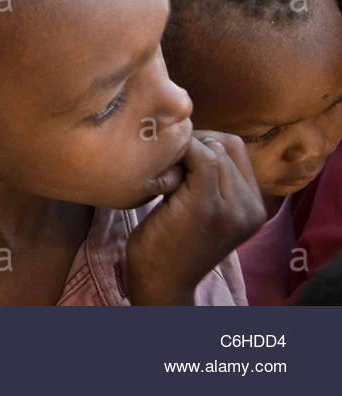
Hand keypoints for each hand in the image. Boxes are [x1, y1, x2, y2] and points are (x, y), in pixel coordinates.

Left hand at [126, 132, 266, 304]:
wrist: (159, 283)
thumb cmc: (169, 241)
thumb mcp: (201, 208)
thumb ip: (209, 178)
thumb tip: (186, 132)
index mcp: (255, 206)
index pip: (235, 148)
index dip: (202, 142)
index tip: (175, 159)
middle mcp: (253, 207)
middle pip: (226, 143)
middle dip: (192, 143)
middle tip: (166, 165)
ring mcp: (235, 207)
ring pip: (213, 147)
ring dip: (182, 152)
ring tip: (164, 177)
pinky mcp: (210, 206)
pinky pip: (201, 157)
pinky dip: (177, 156)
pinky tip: (159, 180)